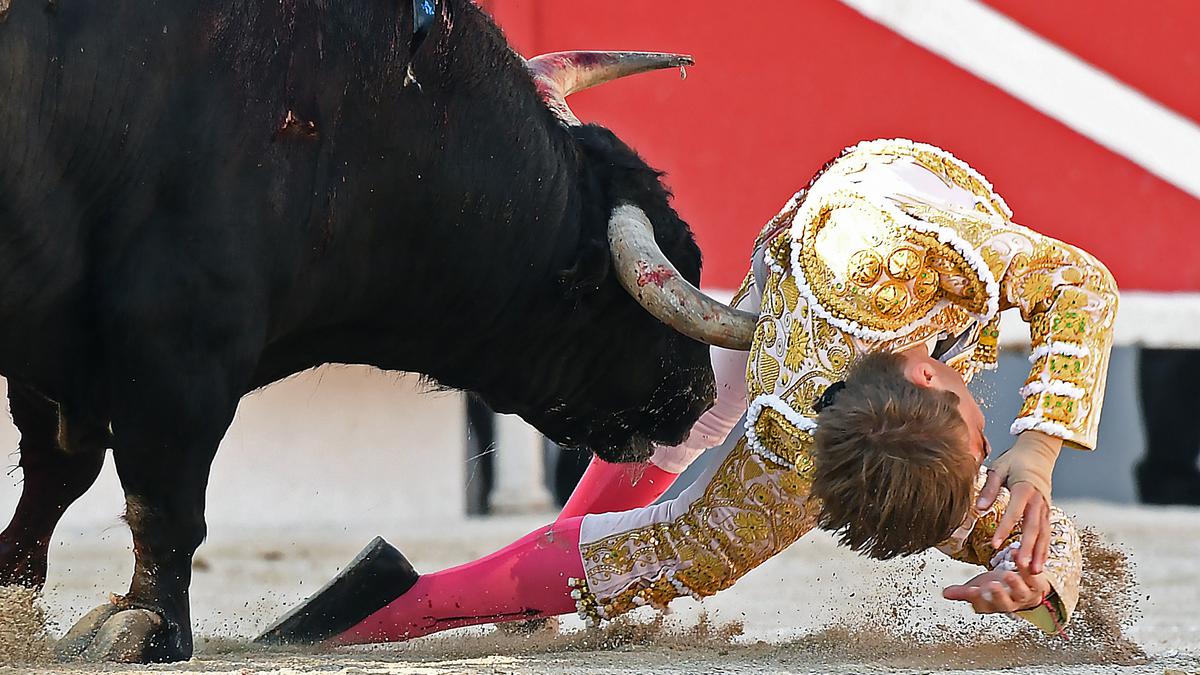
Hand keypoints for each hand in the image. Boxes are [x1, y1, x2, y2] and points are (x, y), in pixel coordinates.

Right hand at [943, 568, 1050, 614]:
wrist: (1026, 587)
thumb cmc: (1000, 587)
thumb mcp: (979, 588)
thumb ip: (962, 591)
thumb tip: (945, 593)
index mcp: (993, 606)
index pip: (983, 605)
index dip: (977, 599)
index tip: (970, 589)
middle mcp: (1010, 603)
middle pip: (1005, 603)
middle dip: (998, 595)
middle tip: (992, 586)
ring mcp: (1024, 595)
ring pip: (1022, 593)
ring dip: (1015, 584)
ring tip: (1007, 574)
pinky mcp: (1036, 584)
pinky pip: (1032, 576)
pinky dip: (1025, 566)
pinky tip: (1015, 553)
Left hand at [976, 431, 1061, 574]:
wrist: (1038, 451)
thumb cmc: (1015, 460)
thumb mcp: (998, 469)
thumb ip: (990, 489)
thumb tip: (979, 508)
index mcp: (1024, 488)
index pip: (1014, 512)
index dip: (1004, 529)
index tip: (994, 544)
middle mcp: (1038, 500)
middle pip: (1034, 527)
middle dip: (1028, 548)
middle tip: (1022, 566)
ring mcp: (1046, 506)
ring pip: (1044, 533)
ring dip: (1040, 553)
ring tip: (1035, 572)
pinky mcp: (1048, 511)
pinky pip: (1047, 532)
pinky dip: (1045, 548)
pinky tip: (1041, 562)